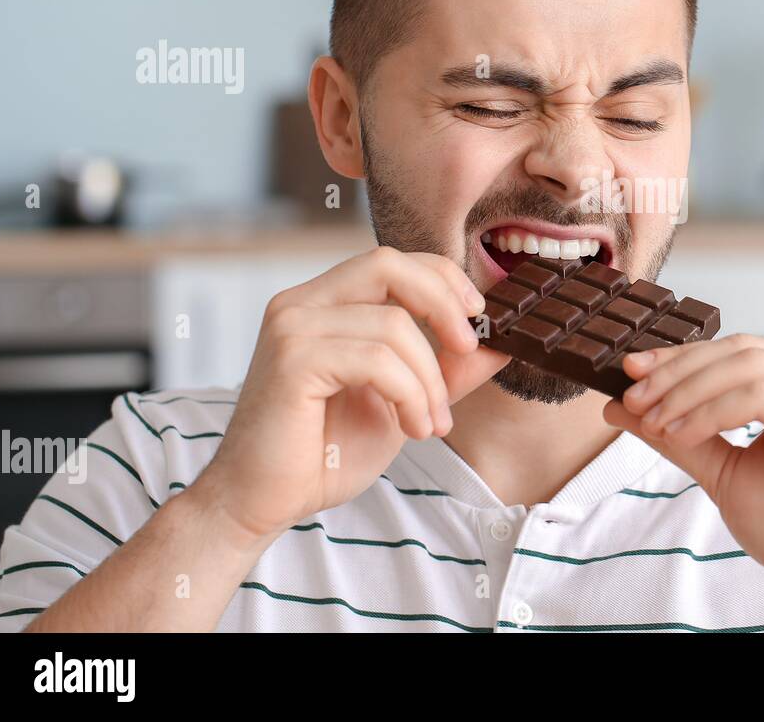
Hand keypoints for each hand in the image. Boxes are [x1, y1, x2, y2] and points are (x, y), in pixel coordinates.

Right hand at [194, 246, 508, 542]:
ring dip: (429, 379)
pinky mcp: (291, 359)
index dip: (442, 277)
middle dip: (442, 302)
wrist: (262, 502)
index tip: (477, 316)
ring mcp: (291, 326)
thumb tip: (500, 342)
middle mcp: (300, 303)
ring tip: (432, 423)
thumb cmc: (324, 453)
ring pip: (393, 324)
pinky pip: (377, 360)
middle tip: (467, 348)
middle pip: (388, 264)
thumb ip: (446, 370)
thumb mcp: (403, 401)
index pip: (391, 260)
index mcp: (323, 303)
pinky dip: (409, 394)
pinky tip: (411, 428)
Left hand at [604, 334, 763, 620]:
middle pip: (740, 350)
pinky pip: (760, 396)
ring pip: (747, 366)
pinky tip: (681, 431)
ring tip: (651, 420)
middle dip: (677, 371)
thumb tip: (624, 406)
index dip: (680, 358)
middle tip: (631, 396)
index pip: (737, 352)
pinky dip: (712, 410)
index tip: (629, 374)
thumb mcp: (725, 471)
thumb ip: (681, 433)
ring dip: (687, 390)